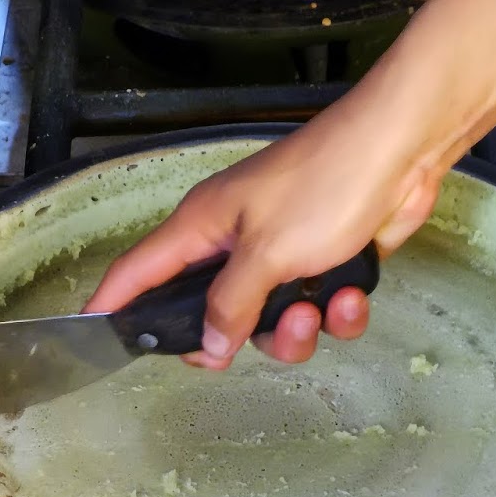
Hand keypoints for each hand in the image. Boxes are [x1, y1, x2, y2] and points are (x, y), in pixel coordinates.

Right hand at [82, 102, 443, 369]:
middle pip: (205, 312)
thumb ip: (231, 304)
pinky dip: (333, 312)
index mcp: (201, 227)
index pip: (136, 272)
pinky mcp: (321, 262)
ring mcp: (278, 253)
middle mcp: (232, 242)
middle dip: (230, 338)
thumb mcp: (268, 251)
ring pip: (264, 321)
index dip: (111, 305)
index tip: (90, 337)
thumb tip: (208, 348)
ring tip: (316, 311)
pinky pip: (312, 309)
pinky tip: (349, 296)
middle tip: (242, 346)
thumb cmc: (327, 181)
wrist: (405, 149)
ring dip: (292, 331)